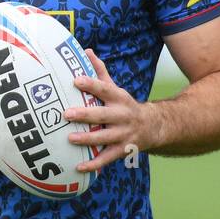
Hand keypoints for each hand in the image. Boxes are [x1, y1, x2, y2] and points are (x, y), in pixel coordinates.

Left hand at [64, 49, 154, 172]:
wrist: (153, 126)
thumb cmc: (124, 105)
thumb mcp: (116, 89)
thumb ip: (100, 72)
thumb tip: (86, 51)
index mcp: (119, 98)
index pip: (104, 89)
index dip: (91, 84)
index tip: (75, 80)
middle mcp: (122, 116)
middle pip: (103, 114)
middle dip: (85, 115)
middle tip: (66, 114)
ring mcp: (123, 134)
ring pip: (104, 137)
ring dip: (87, 139)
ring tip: (70, 139)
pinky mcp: (123, 150)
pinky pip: (107, 158)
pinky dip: (94, 164)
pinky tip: (79, 167)